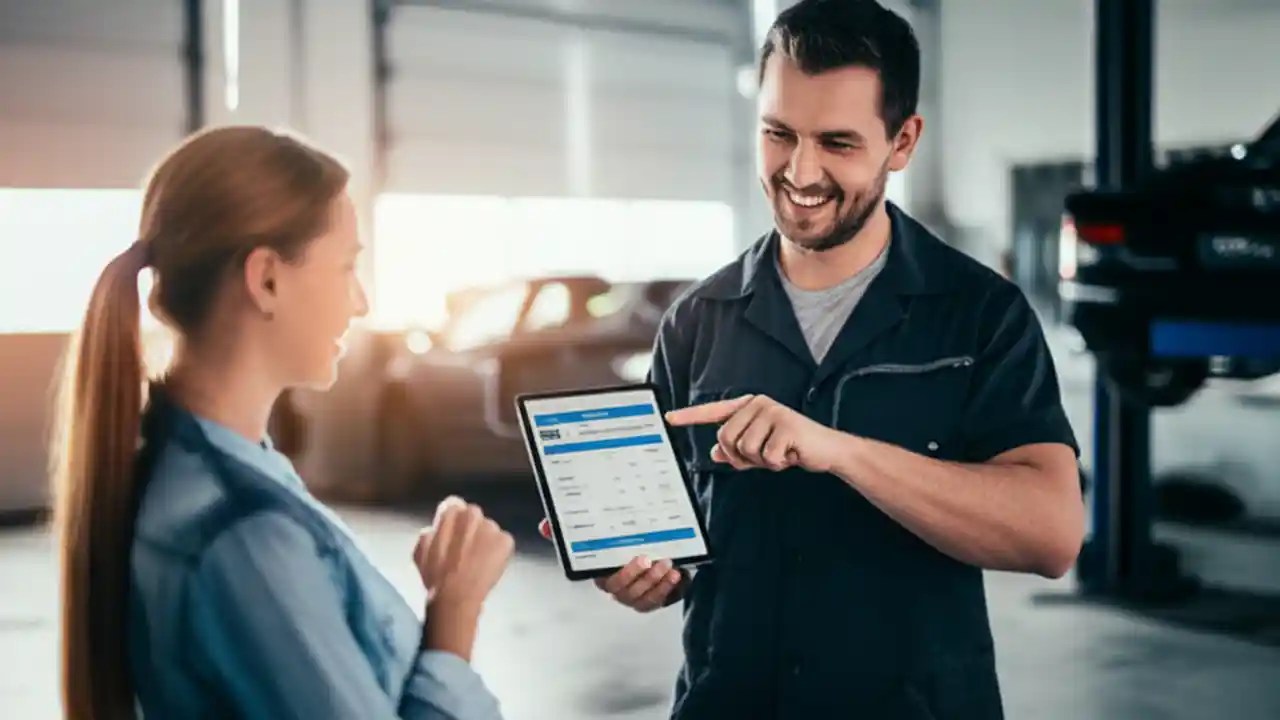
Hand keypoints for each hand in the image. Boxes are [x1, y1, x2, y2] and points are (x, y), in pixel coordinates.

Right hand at [414, 497, 514, 610]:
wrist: (456, 597)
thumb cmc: (435, 577)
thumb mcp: (420, 551)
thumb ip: (429, 533)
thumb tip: (435, 529)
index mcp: (451, 512)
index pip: (454, 505)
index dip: (452, 522)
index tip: (452, 534)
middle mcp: (473, 513)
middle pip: (473, 516)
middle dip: (469, 529)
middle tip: (464, 552)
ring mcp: (492, 527)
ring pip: (489, 530)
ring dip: (484, 541)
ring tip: (476, 563)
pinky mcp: (506, 541)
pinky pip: (502, 543)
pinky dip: (498, 553)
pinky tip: (487, 567)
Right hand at [538, 519, 683, 611]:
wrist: (648, 543)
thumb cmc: (620, 539)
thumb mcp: (597, 530)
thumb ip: (568, 529)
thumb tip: (544, 527)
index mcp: (599, 573)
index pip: (604, 579)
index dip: (622, 573)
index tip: (636, 557)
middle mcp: (615, 588)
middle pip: (622, 590)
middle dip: (637, 576)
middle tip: (650, 558)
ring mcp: (633, 596)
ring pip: (639, 598)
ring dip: (655, 583)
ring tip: (667, 564)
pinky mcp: (650, 599)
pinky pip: (654, 602)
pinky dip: (665, 590)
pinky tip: (675, 575)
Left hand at [665, 394, 842, 473]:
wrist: (826, 450)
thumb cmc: (791, 448)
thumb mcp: (759, 451)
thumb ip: (737, 451)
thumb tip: (714, 453)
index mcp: (748, 406)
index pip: (714, 412)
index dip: (690, 416)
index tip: (669, 418)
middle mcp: (758, 404)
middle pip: (726, 438)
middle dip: (742, 456)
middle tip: (765, 455)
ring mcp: (772, 412)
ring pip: (744, 449)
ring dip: (761, 461)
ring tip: (780, 452)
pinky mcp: (786, 426)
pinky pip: (765, 457)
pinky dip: (777, 463)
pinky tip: (791, 454)